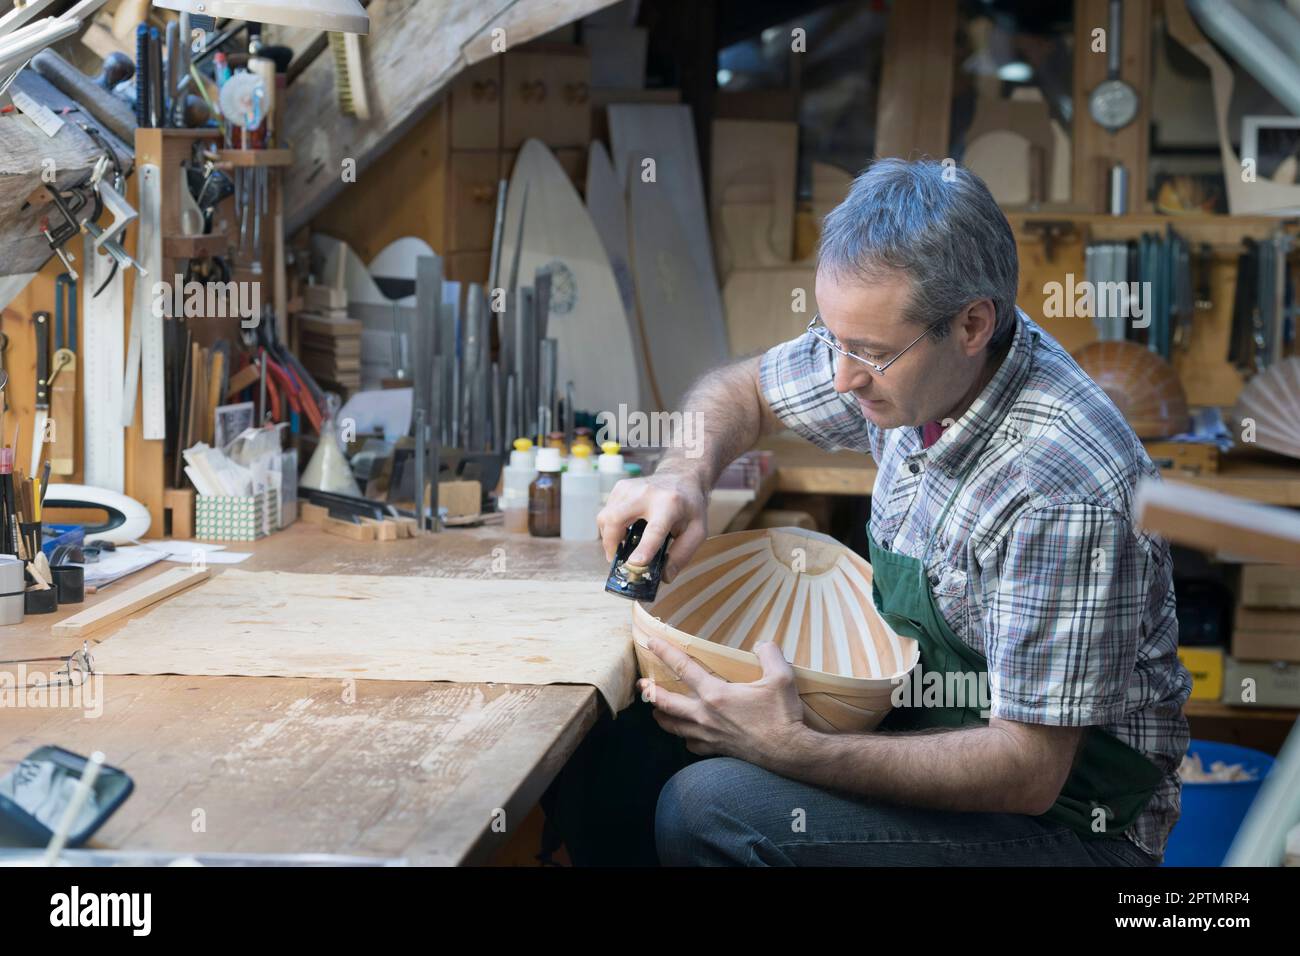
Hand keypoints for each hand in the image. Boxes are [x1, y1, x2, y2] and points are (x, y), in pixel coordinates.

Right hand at [597, 467, 707, 581]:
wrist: (682, 475)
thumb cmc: (690, 506)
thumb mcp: (697, 531)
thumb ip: (682, 555)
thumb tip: (665, 577)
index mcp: (670, 504)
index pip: (655, 529)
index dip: (644, 548)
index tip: (634, 564)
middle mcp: (647, 493)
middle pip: (616, 519)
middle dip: (611, 544)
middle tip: (617, 559)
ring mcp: (630, 488)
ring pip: (605, 516)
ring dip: (608, 537)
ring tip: (621, 546)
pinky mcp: (620, 487)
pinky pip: (606, 511)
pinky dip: (609, 526)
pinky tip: (623, 530)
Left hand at [635, 636, 807, 766]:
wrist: (789, 752)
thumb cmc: (783, 715)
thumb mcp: (782, 677)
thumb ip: (770, 653)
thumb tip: (761, 644)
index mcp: (716, 694)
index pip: (683, 668)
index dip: (665, 652)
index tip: (650, 642)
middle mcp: (705, 715)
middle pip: (666, 702)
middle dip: (650, 692)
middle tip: (640, 685)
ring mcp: (708, 735)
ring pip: (674, 726)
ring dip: (661, 716)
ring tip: (654, 710)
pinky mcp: (716, 749)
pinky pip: (691, 745)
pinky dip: (685, 738)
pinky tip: (687, 735)